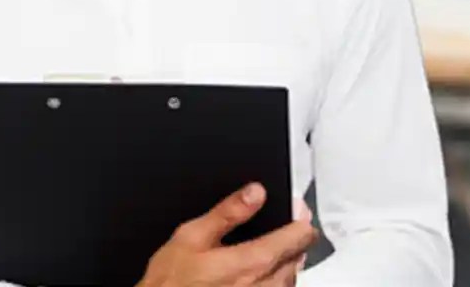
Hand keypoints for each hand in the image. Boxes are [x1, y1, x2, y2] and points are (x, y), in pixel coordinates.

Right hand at [137, 183, 317, 286]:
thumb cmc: (168, 286)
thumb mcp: (190, 238)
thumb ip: (227, 212)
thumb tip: (254, 192)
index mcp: (252, 262)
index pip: (299, 236)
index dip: (301, 219)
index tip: (297, 212)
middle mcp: (264, 286)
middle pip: (299, 257)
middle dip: (293, 241)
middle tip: (282, 230)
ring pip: (291, 279)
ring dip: (285, 264)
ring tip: (269, 253)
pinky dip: (274, 283)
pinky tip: (258, 278)